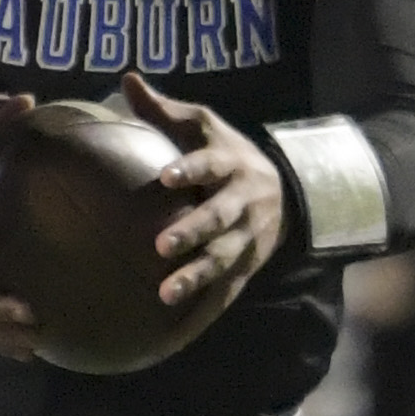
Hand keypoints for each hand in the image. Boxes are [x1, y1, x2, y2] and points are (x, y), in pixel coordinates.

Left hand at [123, 71, 285, 312]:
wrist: (288, 194)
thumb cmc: (226, 155)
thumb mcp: (204, 126)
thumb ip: (164, 110)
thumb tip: (126, 78)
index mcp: (230, 165)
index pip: (210, 165)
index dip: (191, 170)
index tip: (167, 176)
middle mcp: (243, 204)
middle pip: (219, 218)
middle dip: (194, 231)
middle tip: (162, 245)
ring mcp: (247, 240)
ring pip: (223, 260)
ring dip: (196, 277)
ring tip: (165, 293)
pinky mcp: (244, 270)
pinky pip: (223, 296)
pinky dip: (199, 316)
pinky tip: (170, 337)